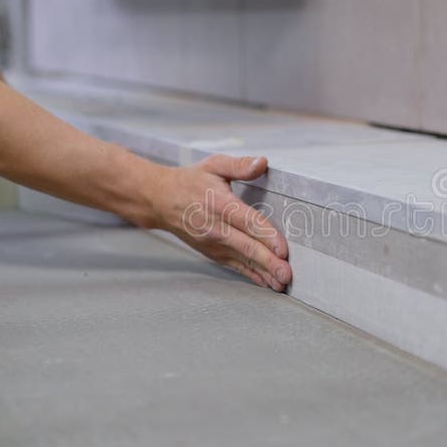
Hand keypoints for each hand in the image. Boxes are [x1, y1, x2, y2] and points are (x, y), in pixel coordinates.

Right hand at [153, 154, 291, 290]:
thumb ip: (240, 166)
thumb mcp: (214, 165)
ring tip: (281, 284)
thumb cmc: (190, 181)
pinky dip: (250, 275)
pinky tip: (265, 282)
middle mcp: (217, 228)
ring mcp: (213, 243)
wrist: (160, 200)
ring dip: (263, 273)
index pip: (248, 222)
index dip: (267, 236)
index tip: (283, 249)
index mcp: (221, 204)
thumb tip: (262, 162)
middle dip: (268, 262)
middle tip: (286, 275)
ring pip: (242, 260)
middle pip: (247, 247)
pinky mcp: (212, 252)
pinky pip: (234, 265)